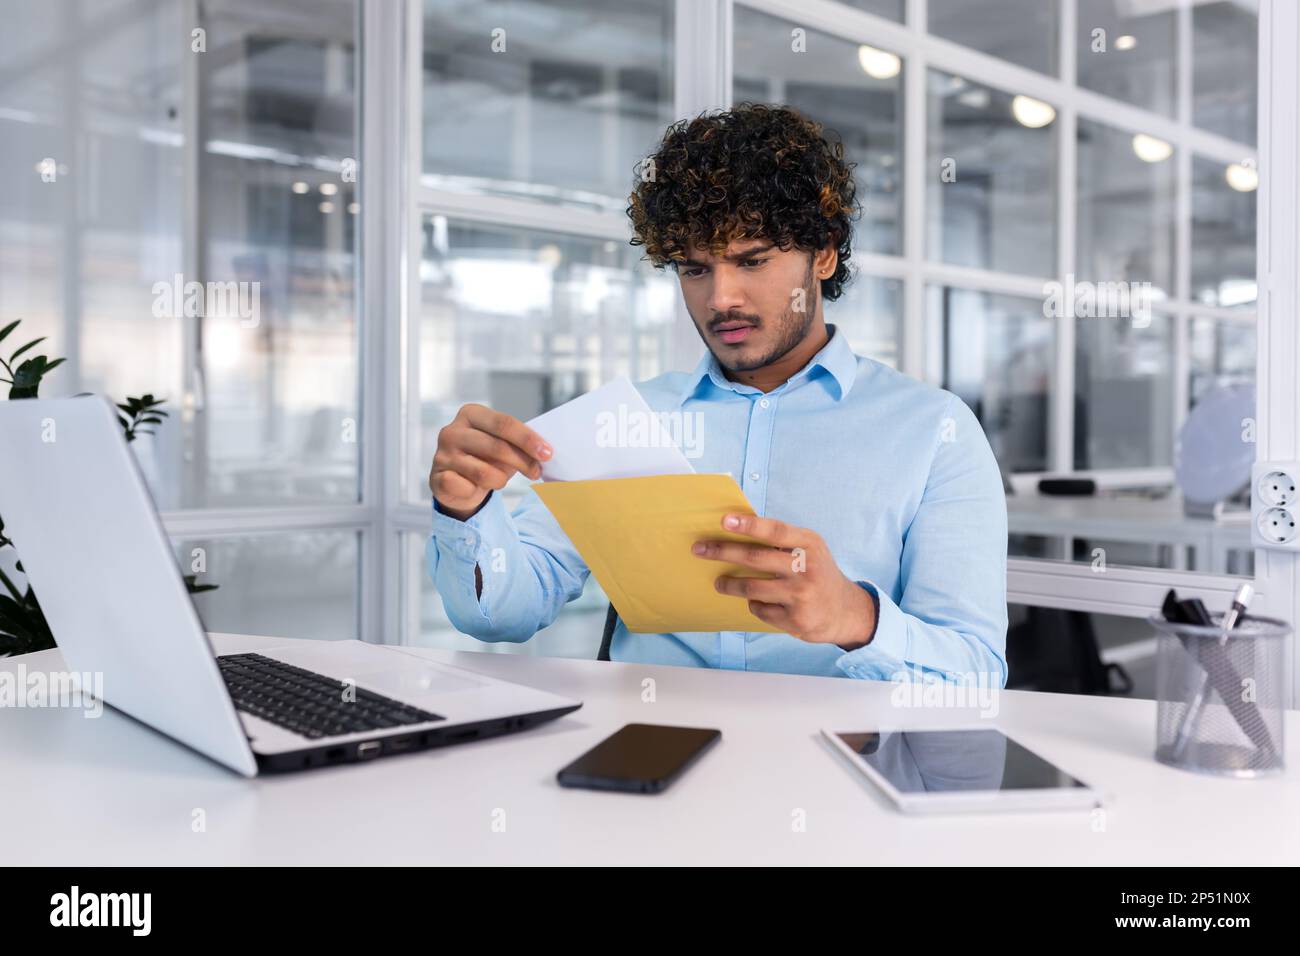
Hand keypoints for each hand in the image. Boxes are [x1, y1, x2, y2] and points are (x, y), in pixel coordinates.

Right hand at [429, 404, 551, 520]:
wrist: (457, 483)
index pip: (504, 423)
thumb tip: (545, 452)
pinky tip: (474, 488)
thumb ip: (520, 444)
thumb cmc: (485, 458)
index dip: (528, 439)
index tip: (548, 453)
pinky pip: (467, 488)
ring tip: (499, 480)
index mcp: (471, 414)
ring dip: (500, 480)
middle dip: (523, 462)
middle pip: (497, 446)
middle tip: (537, 472)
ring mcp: (442, 455)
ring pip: (484, 472)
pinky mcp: (436, 478)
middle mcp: (452, 431)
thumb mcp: (503, 445)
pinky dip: (477, 491)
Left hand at [692, 513, 876, 648]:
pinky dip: (754, 604)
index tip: (725, 520)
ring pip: (752, 588)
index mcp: (809, 544)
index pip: (776, 531)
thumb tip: (737, 527)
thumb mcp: (809, 549)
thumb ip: (783, 540)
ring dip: (729, 585)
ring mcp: (801, 596)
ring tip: (719, 583)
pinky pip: (760, 609)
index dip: (750, 525)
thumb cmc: (817, 573)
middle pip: (756, 558)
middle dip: (722, 552)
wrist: (845, 611)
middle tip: (699, 549)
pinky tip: (757, 602)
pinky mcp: (795, 620)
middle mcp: (807, 569)